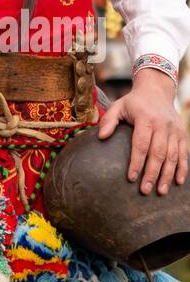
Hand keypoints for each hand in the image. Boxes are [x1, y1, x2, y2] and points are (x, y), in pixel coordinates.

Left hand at [98, 68, 187, 193]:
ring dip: (167, 175)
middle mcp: (162, 125)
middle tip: (144, 190)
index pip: (141, 144)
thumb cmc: (134, 102)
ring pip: (172, 156)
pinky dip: (182, 168)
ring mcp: (174, 130)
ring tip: (160, 191)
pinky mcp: (182, 134)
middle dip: (152, 174)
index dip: (137, 162)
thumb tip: (101, 137)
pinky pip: (184, 153)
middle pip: (158, 153)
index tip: (131, 178)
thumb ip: (109, 120)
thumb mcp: (118, 106)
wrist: (157, 90)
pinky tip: (177, 182)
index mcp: (146, 118)